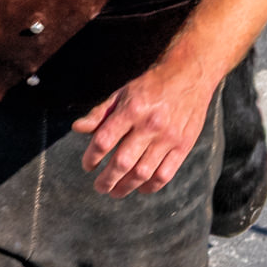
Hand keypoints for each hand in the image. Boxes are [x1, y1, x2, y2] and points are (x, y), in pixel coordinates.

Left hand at [74, 46, 218, 196]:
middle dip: (107, 179)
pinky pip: (165, 174)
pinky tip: (140, 188)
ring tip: (115, 191)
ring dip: (126, 187)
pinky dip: (151, 186)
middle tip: (99, 187)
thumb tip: (77, 128)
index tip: (88, 165)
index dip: (92, 157)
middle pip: (122, 162)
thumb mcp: (122, 93)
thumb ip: (100, 113)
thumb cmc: (150, 85)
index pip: (104, 140)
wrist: (189, 75)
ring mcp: (169, 137)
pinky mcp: (184, 146)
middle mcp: (150, 124)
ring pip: (143, 173)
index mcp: (132, 109)